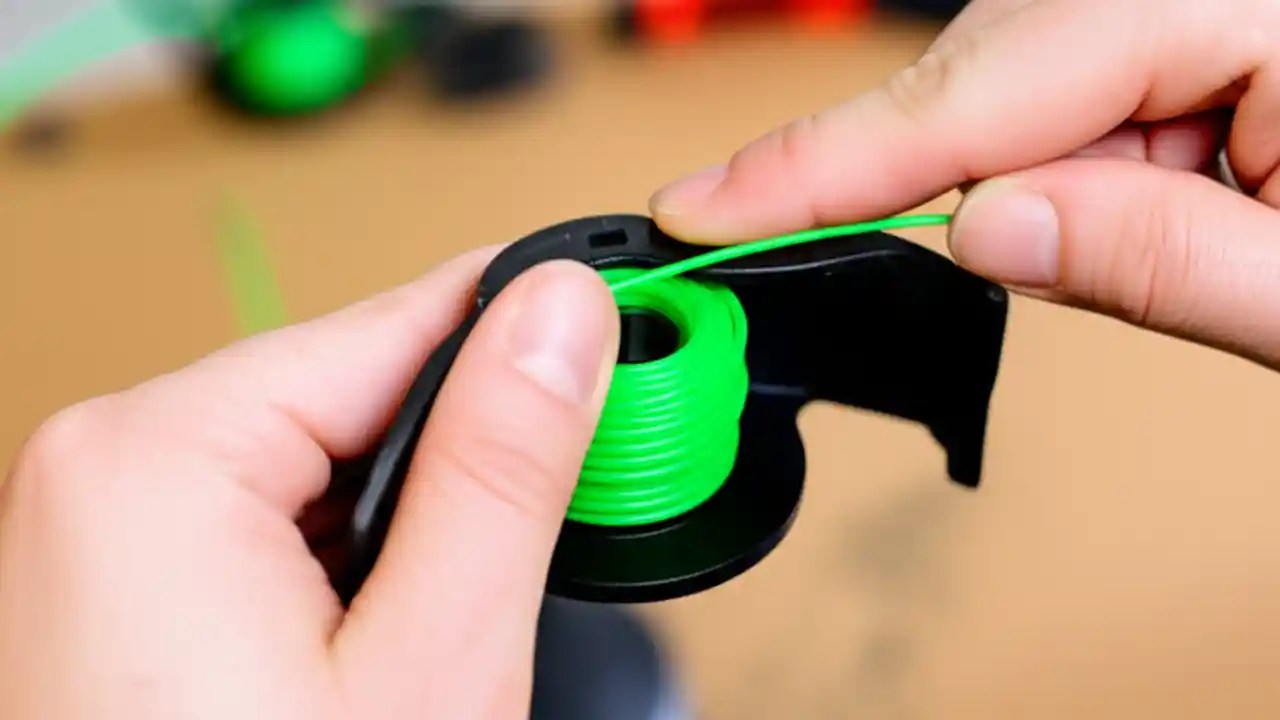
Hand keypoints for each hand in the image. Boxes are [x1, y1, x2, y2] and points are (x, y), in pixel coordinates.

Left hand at [0, 249, 618, 719]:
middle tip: (564, 516)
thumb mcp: (428, 665)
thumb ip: (502, 467)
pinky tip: (372, 639)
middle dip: (465, 450)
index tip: (628, 329)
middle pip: (347, 392)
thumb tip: (564, 318)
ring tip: (447, 620)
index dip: (527, 329)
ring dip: (405, 519)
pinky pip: (259, 523)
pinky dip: (340, 562)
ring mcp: (92, 535)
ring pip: (311, 461)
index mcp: (157, 457)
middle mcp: (100, 474)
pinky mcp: (111, 591)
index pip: (392, 322)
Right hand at [652, 0, 1279, 367]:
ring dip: (1084, 177)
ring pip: (1035, 79)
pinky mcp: (1190, 10)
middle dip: (1005, 184)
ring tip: (1227, 219)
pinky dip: (1108, 153)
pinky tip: (1211, 182)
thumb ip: (1155, 259)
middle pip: (997, 65)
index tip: (702, 205)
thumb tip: (982, 231)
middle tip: (1141, 253)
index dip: (825, 160)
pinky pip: (1091, 78)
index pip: (982, 85)